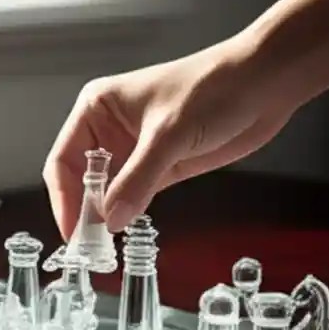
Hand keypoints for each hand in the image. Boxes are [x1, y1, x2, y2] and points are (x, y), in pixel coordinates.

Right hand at [43, 36, 298, 238]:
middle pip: (81, 178)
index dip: (64, 197)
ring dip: (106, 216)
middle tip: (87, 243)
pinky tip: (126, 230)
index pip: (64, 159)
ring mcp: (135, 148)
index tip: (71, 229)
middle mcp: (110, 129)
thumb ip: (138, 180)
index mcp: (97, 108)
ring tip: (103, 246)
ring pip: (107, 190)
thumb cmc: (214, 87)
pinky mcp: (161, 165)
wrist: (265, 83)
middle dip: (83, 210)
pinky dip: (128, 213)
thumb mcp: (169, 134)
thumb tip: (111, 219)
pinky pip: (134, 194)